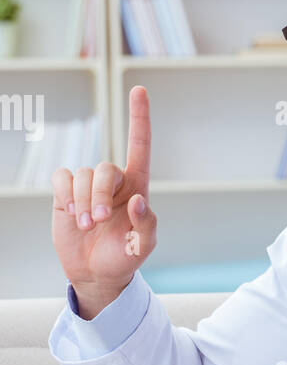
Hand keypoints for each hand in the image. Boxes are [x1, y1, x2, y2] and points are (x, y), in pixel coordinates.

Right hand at [50, 85, 155, 300]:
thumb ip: (147, 223)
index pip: (140, 146)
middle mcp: (114, 182)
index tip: (139, 89)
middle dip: (98, 194)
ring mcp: (88, 186)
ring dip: (82, 201)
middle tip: (96, 221)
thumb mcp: (143, 247)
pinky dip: (65, 195)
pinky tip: (70, 214)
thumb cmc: (124, 258)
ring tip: (85, 226)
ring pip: (82, 175)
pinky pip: (62, 177)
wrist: (95, 274)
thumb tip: (138, 199)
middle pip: (105, 168)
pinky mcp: (66, 193)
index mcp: (137, 187)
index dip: (139, 118)